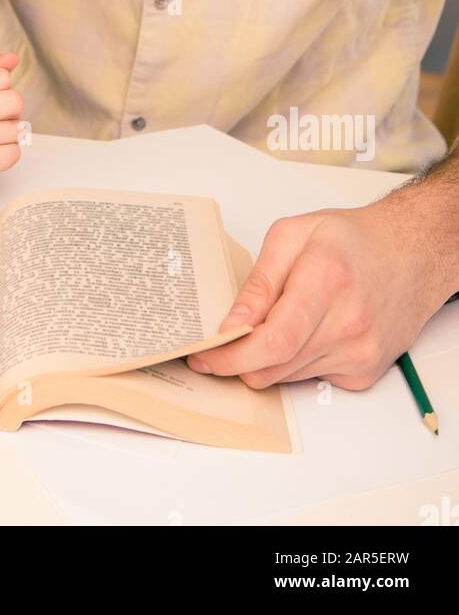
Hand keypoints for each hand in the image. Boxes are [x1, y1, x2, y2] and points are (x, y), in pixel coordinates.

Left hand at [186, 192, 453, 390]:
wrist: (410, 254)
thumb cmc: (351, 240)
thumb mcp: (292, 235)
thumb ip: (259, 282)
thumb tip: (231, 324)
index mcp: (326, 280)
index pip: (273, 340)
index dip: (231, 356)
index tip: (204, 356)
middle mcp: (348, 323)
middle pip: (274, 366)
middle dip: (237, 361)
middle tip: (219, 346)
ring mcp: (360, 353)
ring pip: (287, 377)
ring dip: (267, 360)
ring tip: (270, 326)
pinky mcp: (365, 372)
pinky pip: (311, 379)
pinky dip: (294, 362)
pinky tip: (305, 332)